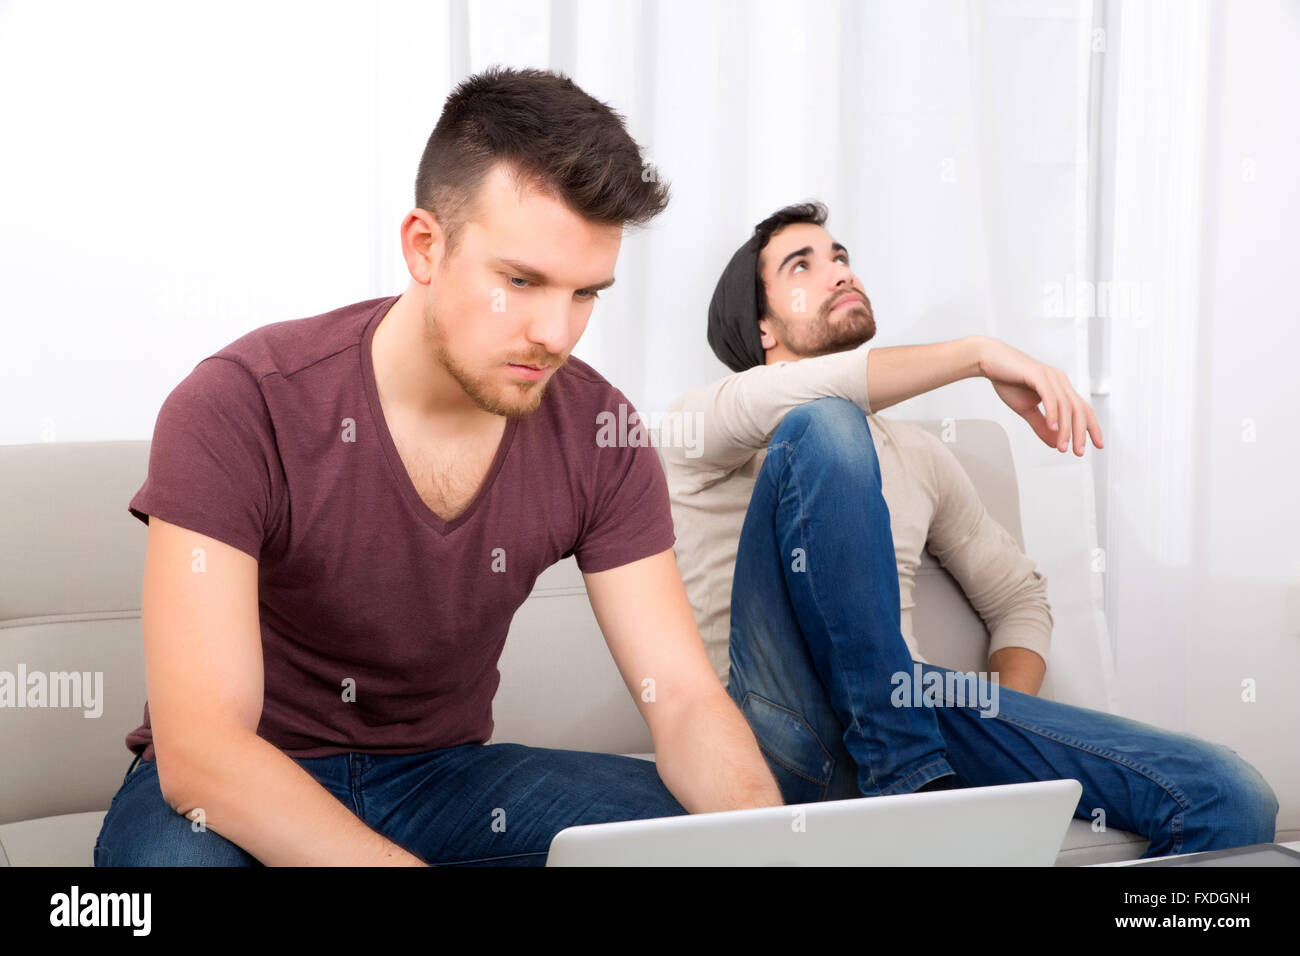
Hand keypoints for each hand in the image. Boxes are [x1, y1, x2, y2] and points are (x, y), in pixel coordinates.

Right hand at [976, 338, 1102, 455]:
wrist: (990, 361)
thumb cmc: (1008, 381)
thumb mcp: (1026, 409)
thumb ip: (1041, 425)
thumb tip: (1055, 443)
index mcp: (1061, 388)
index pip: (1082, 410)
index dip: (1092, 427)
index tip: (1098, 445)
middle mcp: (1060, 381)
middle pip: (1079, 410)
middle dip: (1081, 433)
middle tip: (1078, 452)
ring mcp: (1051, 376)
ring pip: (1066, 406)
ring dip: (1065, 429)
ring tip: (1062, 446)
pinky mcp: (1038, 374)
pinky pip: (1050, 397)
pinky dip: (1052, 414)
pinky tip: (1052, 428)